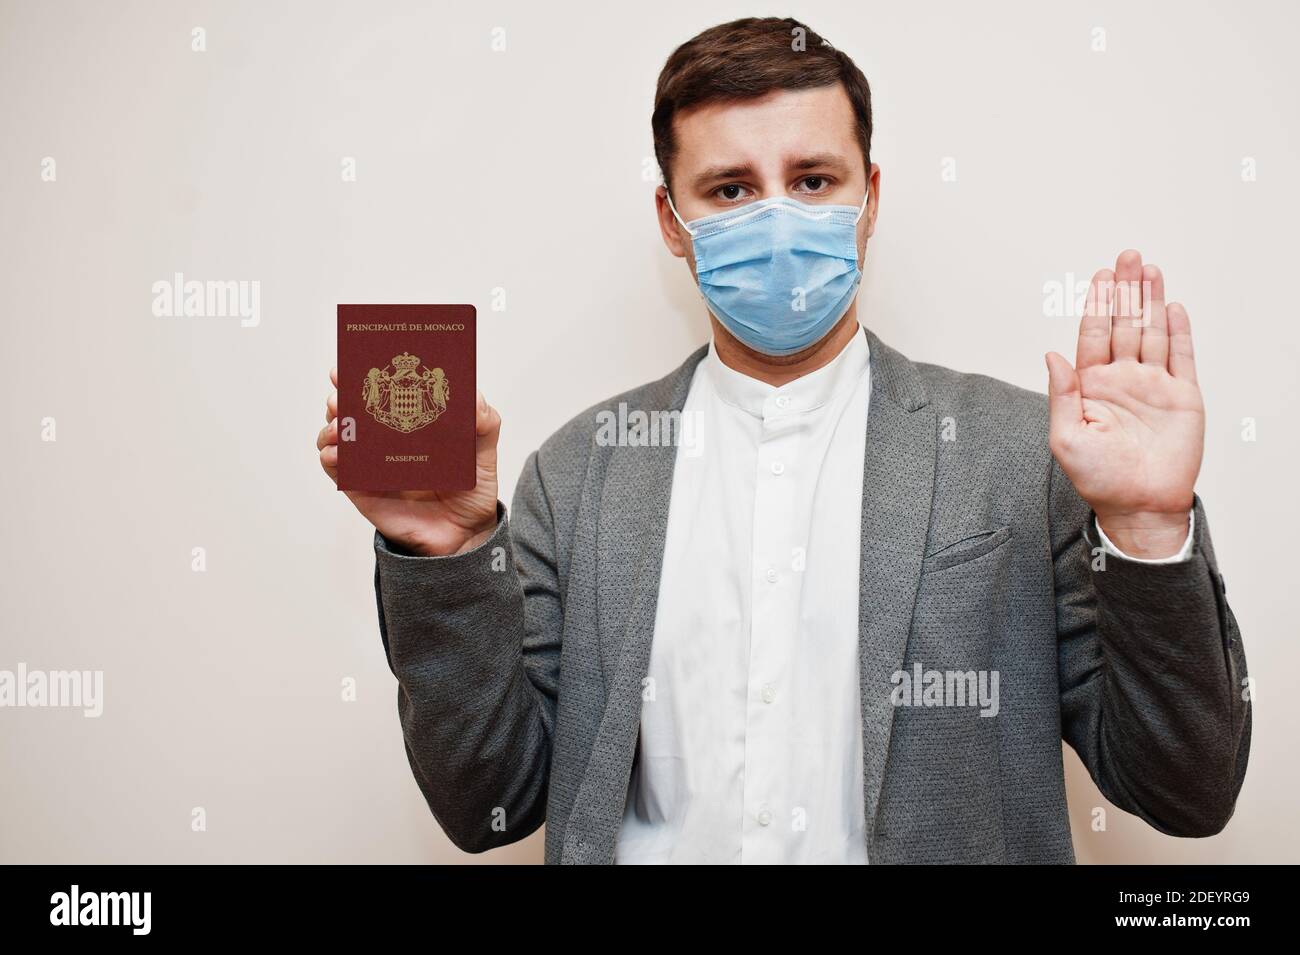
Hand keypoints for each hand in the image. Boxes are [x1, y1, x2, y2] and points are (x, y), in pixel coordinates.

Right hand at [317, 366, 500, 556]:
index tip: (354, 360)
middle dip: (340, 395)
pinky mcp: (361, 487)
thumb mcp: (483, 449)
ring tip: (340, 424)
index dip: (364, 372)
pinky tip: (338, 452)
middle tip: (342, 395)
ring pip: (335, 434)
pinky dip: (330, 457)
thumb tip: (472, 397)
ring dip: (332, 424)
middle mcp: (384, 437)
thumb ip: (483, 421)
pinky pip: (336, 469)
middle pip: (350, 407)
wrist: (465, 532)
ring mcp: (370, 461)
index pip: (381, 388)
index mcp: (409, 420)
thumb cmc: (471, 488)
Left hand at [1046, 250, 1202, 558]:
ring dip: (1150, 301)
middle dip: (1125, 291)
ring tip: (1149, 270)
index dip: (1098, 306)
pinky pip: (1181, 356)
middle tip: (1127, 257)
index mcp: (1091, 386)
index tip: (1100, 278)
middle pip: (1124, 325)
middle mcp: (1122, 379)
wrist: (1140, 506)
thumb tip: (1052, 354)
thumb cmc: (1098, 478)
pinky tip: (1172, 307)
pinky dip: (1177, 331)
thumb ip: (1061, 394)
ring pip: (1151, 333)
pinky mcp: (1182, 396)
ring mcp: (1153, 385)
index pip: (1094, 336)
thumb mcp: (1065, 437)